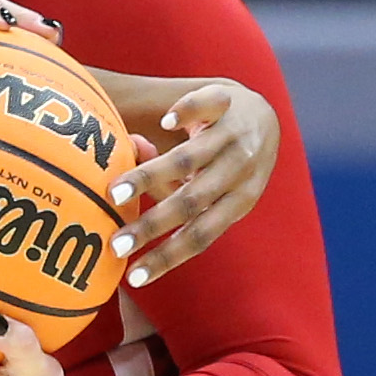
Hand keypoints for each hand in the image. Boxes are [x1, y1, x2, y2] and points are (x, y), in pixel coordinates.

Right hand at [104, 81, 279, 287]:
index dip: (168, 257)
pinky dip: (187, 113)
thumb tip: (123, 216)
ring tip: (116, 191)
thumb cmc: (226, 162)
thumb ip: (176, 199)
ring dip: (151, 176)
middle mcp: (240, 168)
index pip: (202, 235)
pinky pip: (206, 105)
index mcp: (240, 199)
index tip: (133, 277)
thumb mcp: (214, 187)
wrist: (260, 112)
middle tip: (116, 243)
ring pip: (191, 157)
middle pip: (192, 202)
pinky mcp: (226, 99)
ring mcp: (234, 132)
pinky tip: (165, 123)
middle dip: (152, 225)